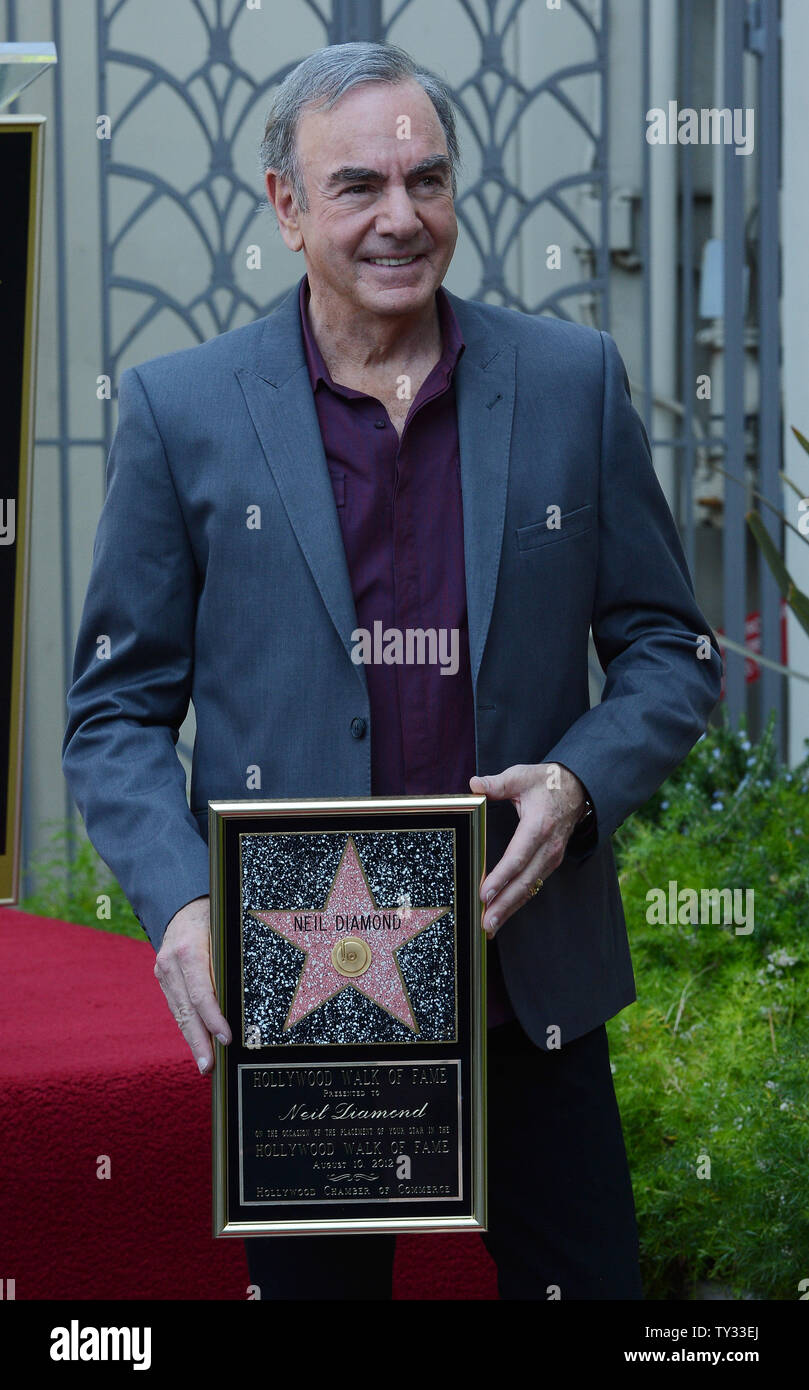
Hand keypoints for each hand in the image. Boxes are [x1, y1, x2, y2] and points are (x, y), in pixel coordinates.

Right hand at [153, 895, 231, 1073]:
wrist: (183, 903)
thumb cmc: (213, 916)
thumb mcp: (223, 932)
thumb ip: (227, 962)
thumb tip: (241, 998)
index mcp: (187, 949)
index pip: (201, 993)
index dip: (214, 1019)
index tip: (227, 1039)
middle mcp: (170, 962)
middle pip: (186, 1010)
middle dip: (199, 1041)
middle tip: (209, 1067)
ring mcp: (163, 971)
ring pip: (179, 1012)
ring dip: (193, 1039)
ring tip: (205, 1063)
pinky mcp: (163, 977)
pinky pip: (177, 1006)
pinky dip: (188, 1025)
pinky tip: (198, 1043)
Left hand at [470, 762, 586, 938]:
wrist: (577, 788)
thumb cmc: (546, 782)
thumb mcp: (522, 776)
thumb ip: (497, 783)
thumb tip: (474, 785)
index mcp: (539, 826)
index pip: (518, 856)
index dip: (502, 876)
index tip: (485, 892)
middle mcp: (548, 847)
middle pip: (525, 881)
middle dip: (504, 904)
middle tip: (485, 924)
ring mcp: (551, 857)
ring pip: (529, 888)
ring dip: (509, 908)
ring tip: (489, 927)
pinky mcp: (550, 862)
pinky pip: (533, 885)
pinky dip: (517, 901)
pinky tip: (502, 913)